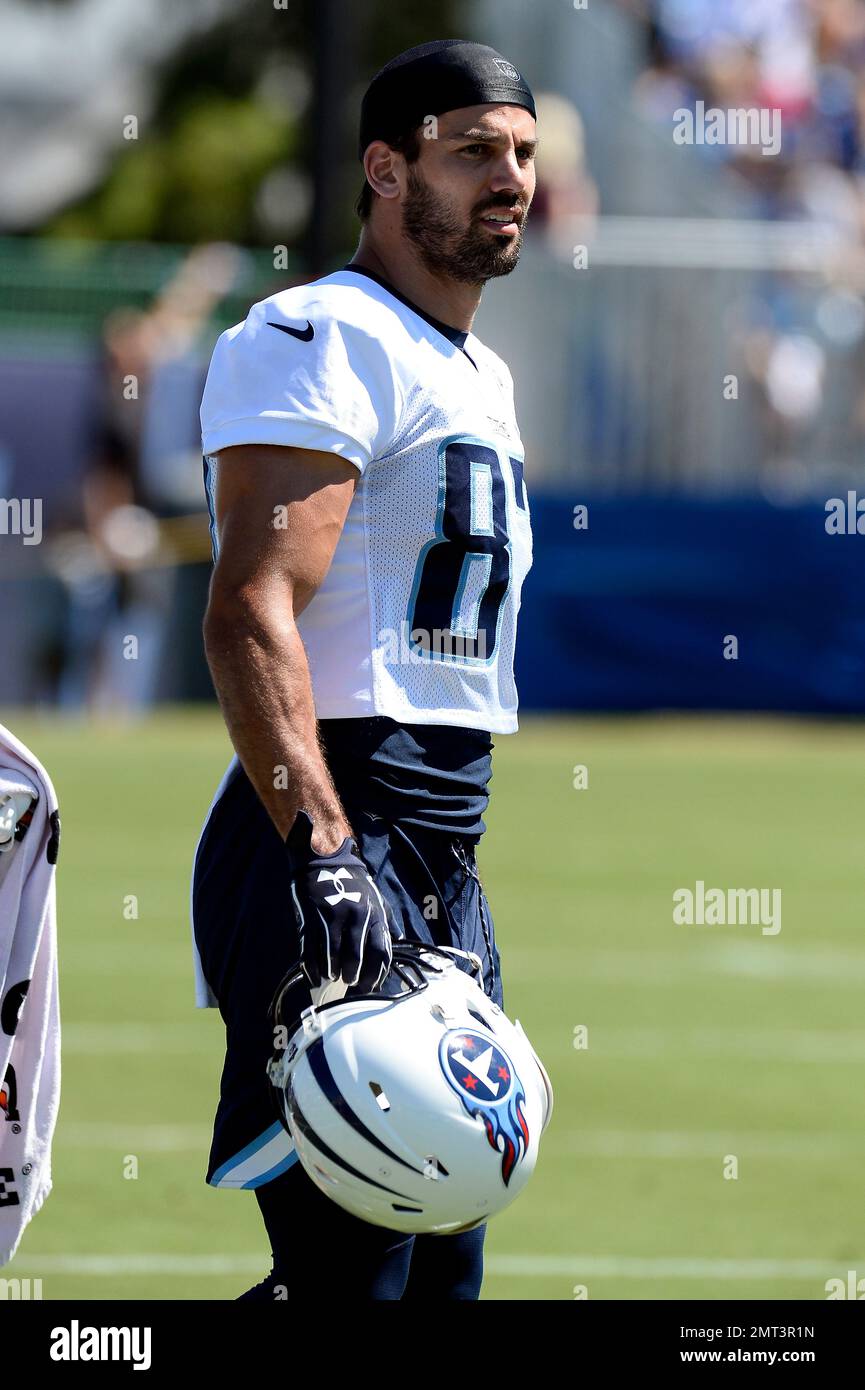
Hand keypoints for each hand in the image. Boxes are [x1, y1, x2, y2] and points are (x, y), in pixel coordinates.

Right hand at [285, 809, 395, 991]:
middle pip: (357, 959)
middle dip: (355, 977)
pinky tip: (315, 976)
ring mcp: (333, 919)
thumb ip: (388, 921)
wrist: (325, 860)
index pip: (381, 953)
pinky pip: (311, 952)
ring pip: (334, 958)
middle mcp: (356, 918)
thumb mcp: (377, 897)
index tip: (371, 985)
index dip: (377, 974)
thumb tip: (400, 940)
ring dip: (334, 973)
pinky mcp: (311, 920)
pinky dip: (313, 968)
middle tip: (351, 983)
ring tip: (334, 976)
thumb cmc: (353, 882)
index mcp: (375, 914)